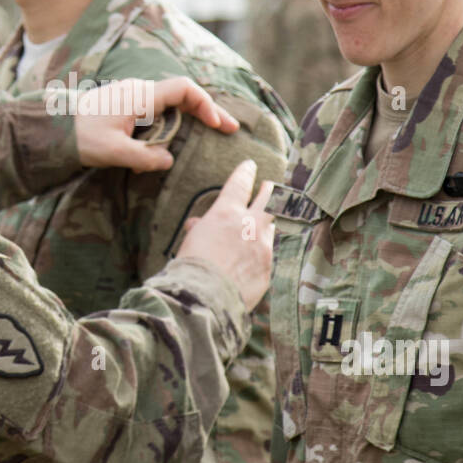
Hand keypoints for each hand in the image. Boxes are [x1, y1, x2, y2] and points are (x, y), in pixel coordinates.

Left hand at [75, 76, 238, 171]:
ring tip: (201, 140)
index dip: (206, 104)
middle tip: (228, 130)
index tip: (218, 124)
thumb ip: (145, 157)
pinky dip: (169, 124)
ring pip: (169, 105)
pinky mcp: (125, 104)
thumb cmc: (80, 136)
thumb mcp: (114, 152)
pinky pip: (155, 111)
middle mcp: (140, 91)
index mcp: (141, 97)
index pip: (184, 89)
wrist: (50, 127)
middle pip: (183, 95)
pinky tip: (167, 145)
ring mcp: (132, 96)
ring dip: (185, 122)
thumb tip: (168, 160)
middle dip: (206, 112)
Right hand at [175, 159, 274, 310]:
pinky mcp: (268, 267)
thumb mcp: (190, 240)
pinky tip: (259, 255)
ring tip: (265, 223)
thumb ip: (200, 228)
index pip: (240, 184)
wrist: (206, 297)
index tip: (250, 165)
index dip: (245, 172)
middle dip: (270, 190)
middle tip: (270, 186)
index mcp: (226, 212)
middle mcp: (249, 225)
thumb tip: (197, 224)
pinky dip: (263, 251)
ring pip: (271, 226)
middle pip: (269, 199)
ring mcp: (263, 246)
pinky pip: (270, 253)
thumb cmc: (191, 266)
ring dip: (267, 224)